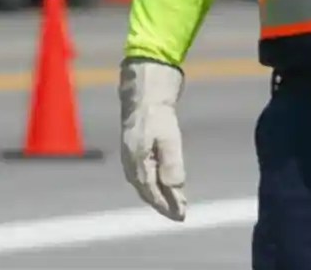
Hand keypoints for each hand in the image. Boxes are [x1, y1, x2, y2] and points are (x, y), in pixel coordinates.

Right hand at [118, 57, 186, 220]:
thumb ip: (172, 165)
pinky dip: (153, 186)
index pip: (153, 194)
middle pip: (148, 193)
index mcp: (138, 164)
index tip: (181, 215)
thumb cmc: (156, 116)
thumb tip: (175, 188)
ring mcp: (129, 161)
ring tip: (174, 205)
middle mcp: (130, 166)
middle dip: (164, 205)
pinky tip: (162, 187)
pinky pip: (142, 177)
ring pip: (144, 186)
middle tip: (180, 214)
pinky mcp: (132, 155)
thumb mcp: (169, 139)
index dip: (168, 207)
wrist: (143, 96)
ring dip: (158, 197)